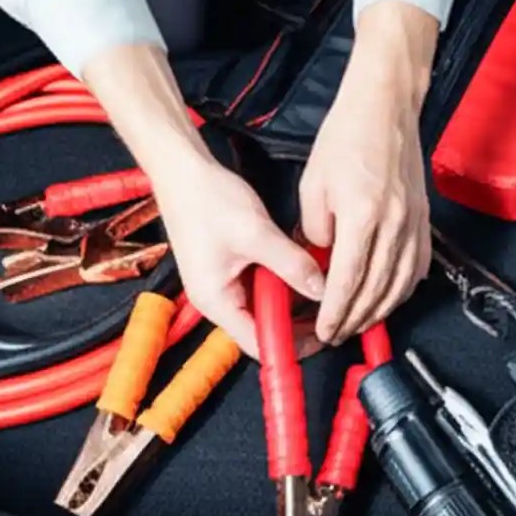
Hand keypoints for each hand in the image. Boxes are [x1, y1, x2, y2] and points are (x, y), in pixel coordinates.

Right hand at [159, 159, 326, 358]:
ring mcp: (223, 284)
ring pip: (265, 306)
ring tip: (325, 292)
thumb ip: (291, 265)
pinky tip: (305, 271)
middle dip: (298, 324)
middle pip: (263, 328)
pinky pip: (261, 285)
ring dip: (293, 301)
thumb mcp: (256, 234)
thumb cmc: (208, 200)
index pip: (258, 344)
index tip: (326, 336)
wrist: (182, 169)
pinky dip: (283, 282)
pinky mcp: (230, 268)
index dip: (293, 346)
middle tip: (334, 312)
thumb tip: (325, 291)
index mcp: (217, 302)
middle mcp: (218, 301)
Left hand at [300, 2, 438, 344]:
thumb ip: (313, 229)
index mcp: (363, 215)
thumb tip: (317, 262)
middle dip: (356, 319)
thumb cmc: (346, 137)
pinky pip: (418, 265)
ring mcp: (414, 222)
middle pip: (377, 289)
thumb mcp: (313, 185)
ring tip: (360, 323)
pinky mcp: (424, 218)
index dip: (336, 311)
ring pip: (401, 283)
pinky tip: (390, 297)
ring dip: (381, 310)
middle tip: (337, 333)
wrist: (385, 106)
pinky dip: (404, 288)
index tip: (325, 328)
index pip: (349, 279)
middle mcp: (394, 224)